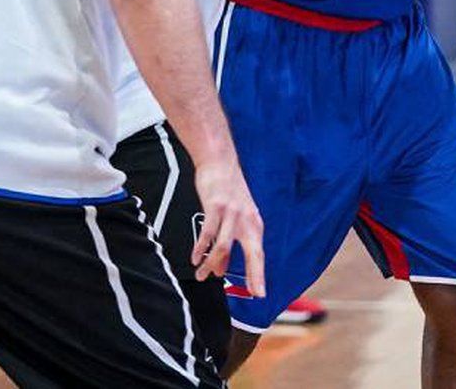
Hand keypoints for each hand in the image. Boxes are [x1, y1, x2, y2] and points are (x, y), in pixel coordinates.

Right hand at [191, 158, 264, 297]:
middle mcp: (246, 220)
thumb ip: (229, 245)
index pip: (259, 254)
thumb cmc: (227, 192)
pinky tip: (195, 258)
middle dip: (254, 274)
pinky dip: (201, 247)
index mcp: (254, 224)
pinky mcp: (216, 206)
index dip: (259, 274)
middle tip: (253, 293)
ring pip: (224, 246)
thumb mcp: (234, 218)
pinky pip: (208, 232)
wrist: (220, 162)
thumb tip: (220, 271)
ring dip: (212, 264)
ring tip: (202, 276)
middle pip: (252, 253)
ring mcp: (232, 213)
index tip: (260, 293)